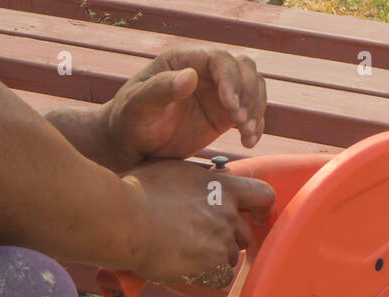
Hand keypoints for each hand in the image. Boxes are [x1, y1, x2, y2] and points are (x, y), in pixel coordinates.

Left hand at [103, 46, 266, 165]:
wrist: (134, 145)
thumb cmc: (130, 122)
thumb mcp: (138, 106)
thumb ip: (160, 89)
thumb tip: (190, 76)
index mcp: (183, 62)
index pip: (220, 59)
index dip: (231, 80)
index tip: (231, 107)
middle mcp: (204, 73)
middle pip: (244, 69)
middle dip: (250, 94)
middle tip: (240, 122)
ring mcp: (218, 93)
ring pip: (254, 88)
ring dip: (257, 110)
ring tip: (246, 134)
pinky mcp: (225, 115)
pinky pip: (252, 113)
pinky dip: (256, 127)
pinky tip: (248, 142)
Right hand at [121, 159, 274, 282]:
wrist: (124, 218)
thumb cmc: (137, 191)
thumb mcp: (171, 169)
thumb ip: (194, 179)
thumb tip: (196, 182)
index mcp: (221, 186)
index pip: (263, 195)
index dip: (262, 208)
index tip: (257, 215)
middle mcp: (227, 213)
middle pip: (244, 233)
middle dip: (227, 239)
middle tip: (201, 240)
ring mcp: (221, 240)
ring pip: (230, 257)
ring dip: (214, 258)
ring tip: (186, 253)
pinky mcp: (211, 265)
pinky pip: (219, 277)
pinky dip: (207, 277)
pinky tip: (187, 270)